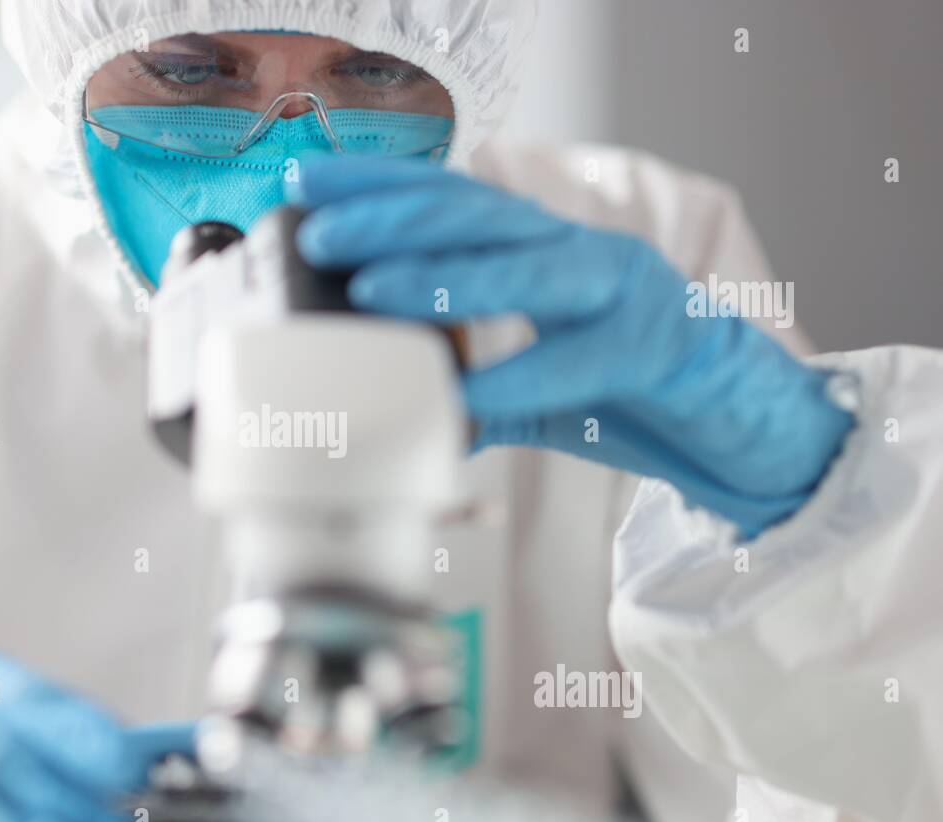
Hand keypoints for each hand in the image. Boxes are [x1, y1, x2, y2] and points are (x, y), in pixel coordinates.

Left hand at [289, 157, 852, 536]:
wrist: (734, 418)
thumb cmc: (631, 392)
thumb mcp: (537, 389)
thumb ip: (478, 392)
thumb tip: (413, 419)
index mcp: (544, 249)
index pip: (452, 200)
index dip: (380, 186)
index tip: (307, 180)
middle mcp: (578, 252)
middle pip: (477, 217)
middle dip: (391, 215)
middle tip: (318, 226)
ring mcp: (620, 291)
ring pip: (525, 267)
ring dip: (443, 274)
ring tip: (369, 283)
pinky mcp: (652, 347)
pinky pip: (575, 358)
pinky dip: (516, 375)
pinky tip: (461, 392)